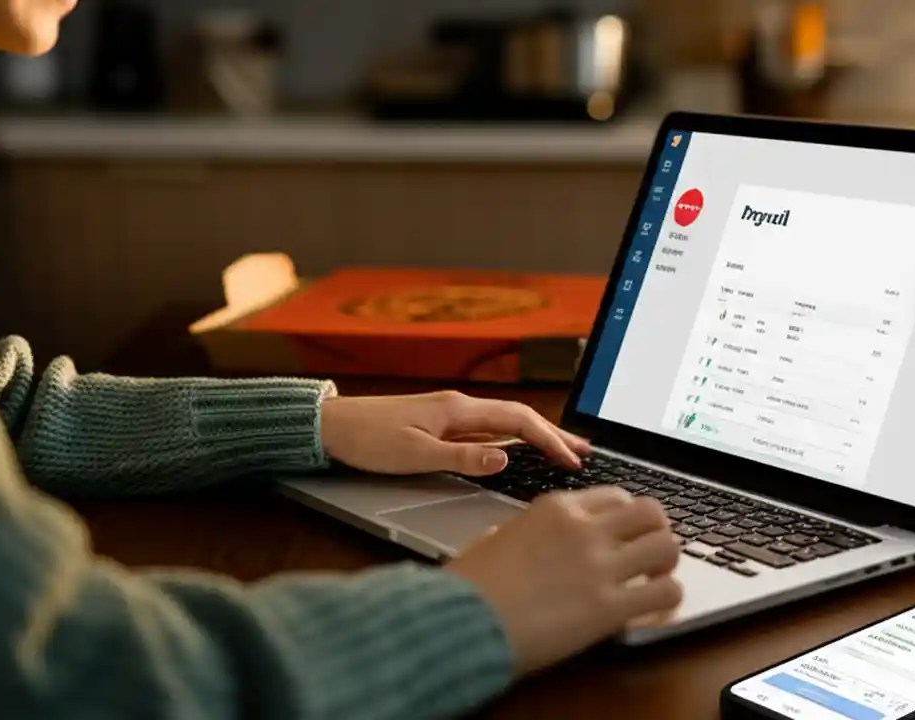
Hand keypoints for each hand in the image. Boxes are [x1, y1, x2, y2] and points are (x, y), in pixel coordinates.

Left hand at [320, 391, 589, 475]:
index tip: (573, 461)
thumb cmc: (366, 440)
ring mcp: (449, 414)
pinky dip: (512, 441)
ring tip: (564, 450)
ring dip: (536, 436)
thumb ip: (461, 458)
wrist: (328, 425)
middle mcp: (458, 407)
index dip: (550, 440)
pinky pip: (487, 430)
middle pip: (519, 418)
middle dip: (554, 434)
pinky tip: (519, 452)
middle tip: (586, 451)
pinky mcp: (439, 425)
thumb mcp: (414, 455)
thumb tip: (504, 460)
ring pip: (504, 424)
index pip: (518, 421)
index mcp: (457, 410)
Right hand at [447, 486, 682, 675]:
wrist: (460, 621)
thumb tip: (516, 535)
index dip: (627, 518)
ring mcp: (599, 566)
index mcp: (555, 508)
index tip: (625, 534)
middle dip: (655, 532)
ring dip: (666, 564)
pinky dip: (666, 599)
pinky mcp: (609, 607)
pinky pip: (665, 592)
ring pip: (667, 546)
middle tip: (648, 553)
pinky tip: (652, 608)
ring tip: (654, 580)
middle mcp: (583, 529)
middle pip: (650, 512)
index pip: (615, 496)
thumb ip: (520, 531)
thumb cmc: (468, 585)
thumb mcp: (494, 538)